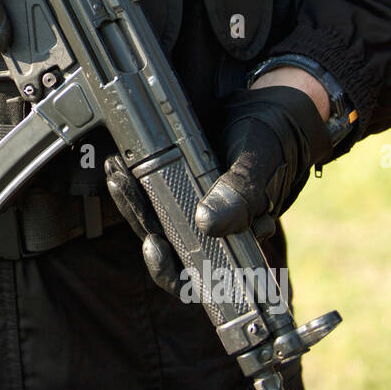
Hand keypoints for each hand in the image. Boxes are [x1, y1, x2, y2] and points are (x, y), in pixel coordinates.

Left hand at [105, 75, 330, 295]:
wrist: (272, 113)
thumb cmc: (274, 144)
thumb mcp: (259, 164)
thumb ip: (240, 194)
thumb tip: (207, 224)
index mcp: (237, 241)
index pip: (199, 276)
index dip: (171, 270)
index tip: (153, 246)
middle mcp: (213, 233)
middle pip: (166, 247)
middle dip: (139, 221)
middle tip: (121, 187)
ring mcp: (195, 212)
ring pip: (154, 221)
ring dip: (131, 200)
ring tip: (115, 171)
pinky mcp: (180, 189)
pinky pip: (151, 196)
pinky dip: (134, 182)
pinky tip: (119, 164)